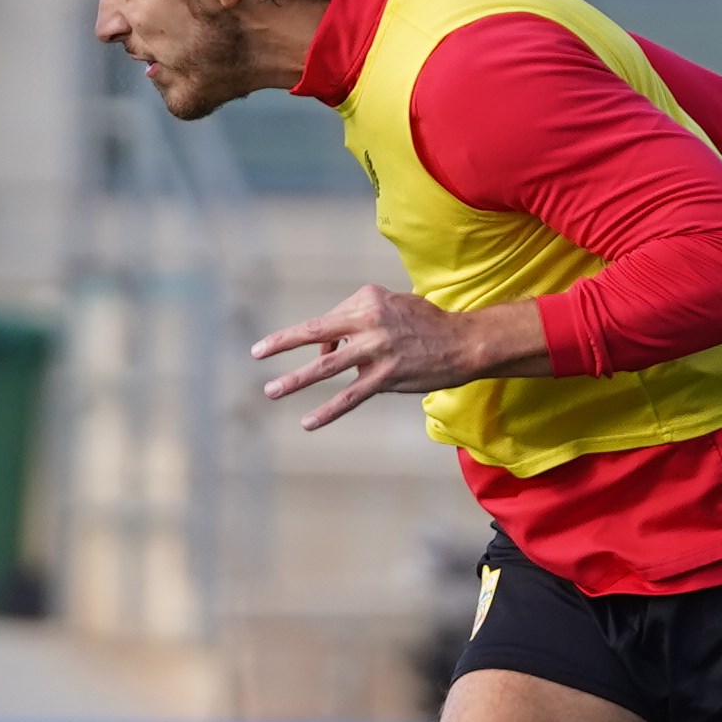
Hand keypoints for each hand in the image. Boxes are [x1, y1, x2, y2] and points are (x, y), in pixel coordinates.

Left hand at [251, 288, 544, 431]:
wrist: (465, 342)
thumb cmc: (427, 324)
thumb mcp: (393, 308)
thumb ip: (359, 323)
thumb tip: (330, 353)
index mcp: (368, 299)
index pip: (330, 321)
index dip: (322, 340)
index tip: (327, 352)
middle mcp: (369, 321)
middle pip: (316, 332)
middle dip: (282, 343)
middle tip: (256, 352)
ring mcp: (377, 350)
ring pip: (327, 368)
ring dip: (296, 380)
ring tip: (271, 390)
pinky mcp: (387, 377)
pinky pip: (350, 396)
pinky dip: (327, 411)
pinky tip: (308, 422)